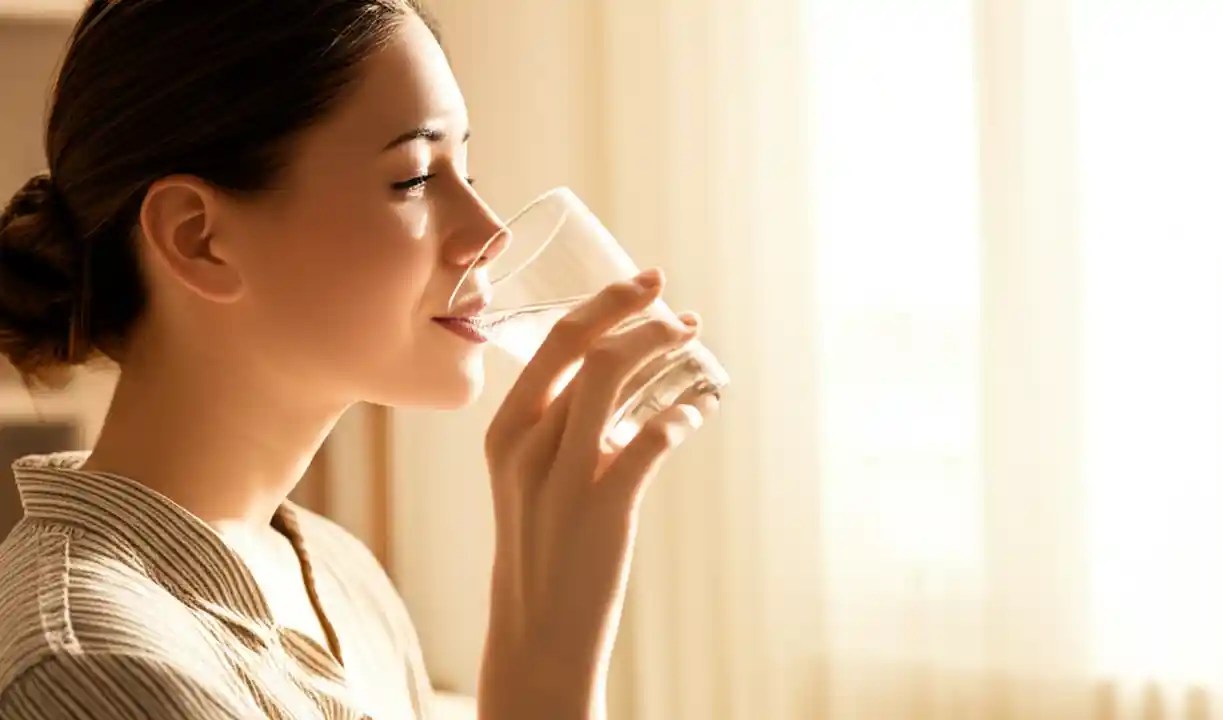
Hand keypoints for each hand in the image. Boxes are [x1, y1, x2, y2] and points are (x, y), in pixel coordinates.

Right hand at [478, 268, 719, 718]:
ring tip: (693, 341)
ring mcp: (564, 478)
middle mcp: (527, 447)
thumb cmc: (542, 551)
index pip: (552, 344)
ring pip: (612, 381)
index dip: (601, 304)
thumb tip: (624, 391)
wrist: (537, 634)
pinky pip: (650, 439)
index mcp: (506, 433)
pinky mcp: (603, 510)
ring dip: (661, 349)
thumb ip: (560, 435)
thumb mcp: (530, 484)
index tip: (638, 282)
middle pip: (584, 350)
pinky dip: (683, 413)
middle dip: (632, 310)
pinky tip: (702, 406)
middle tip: (673, 299)